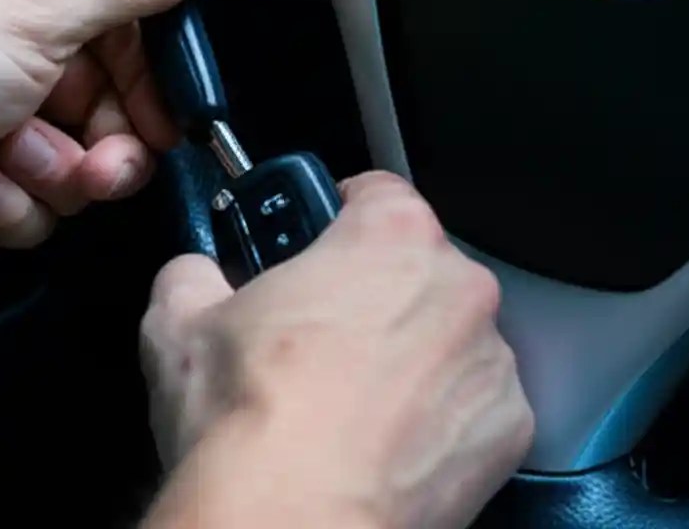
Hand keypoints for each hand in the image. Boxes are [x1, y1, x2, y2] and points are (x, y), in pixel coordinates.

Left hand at [0, 0, 224, 251]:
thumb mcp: (39, 10)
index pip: (124, 35)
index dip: (149, 88)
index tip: (164, 124)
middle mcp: (8, 47)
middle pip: (107, 112)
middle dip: (100, 149)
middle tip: (94, 167)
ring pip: (73, 169)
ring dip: (42, 175)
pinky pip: (31, 207)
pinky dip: (0, 204)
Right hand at [139, 172, 533, 528]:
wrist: (291, 521)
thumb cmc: (247, 419)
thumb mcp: (179, 321)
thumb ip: (195, 271)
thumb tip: (196, 273)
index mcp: (391, 238)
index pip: (377, 192)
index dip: (338, 214)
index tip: (316, 242)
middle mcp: (458, 288)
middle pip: (419, 268)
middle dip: (374, 294)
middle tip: (320, 337)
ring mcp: (491, 361)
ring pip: (451, 338)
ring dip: (412, 356)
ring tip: (350, 404)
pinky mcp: (509, 430)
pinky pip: (475, 405)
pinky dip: (441, 420)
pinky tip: (387, 444)